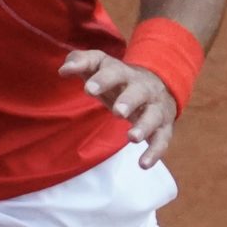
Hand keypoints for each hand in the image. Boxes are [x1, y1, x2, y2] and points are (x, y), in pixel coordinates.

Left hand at [59, 49, 178, 168]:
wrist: (159, 84)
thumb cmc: (119, 79)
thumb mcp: (101, 66)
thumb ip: (81, 62)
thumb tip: (63, 70)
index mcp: (124, 73)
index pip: (114, 71)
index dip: (103, 79)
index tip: (89, 89)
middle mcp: (143, 89)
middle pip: (139, 92)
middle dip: (129, 101)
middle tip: (118, 112)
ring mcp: (155, 108)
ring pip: (153, 116)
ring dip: (144, 126)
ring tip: (132, 137)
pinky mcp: (163, 127)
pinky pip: (161, 140)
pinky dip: (154, 152)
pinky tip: (143, 164)